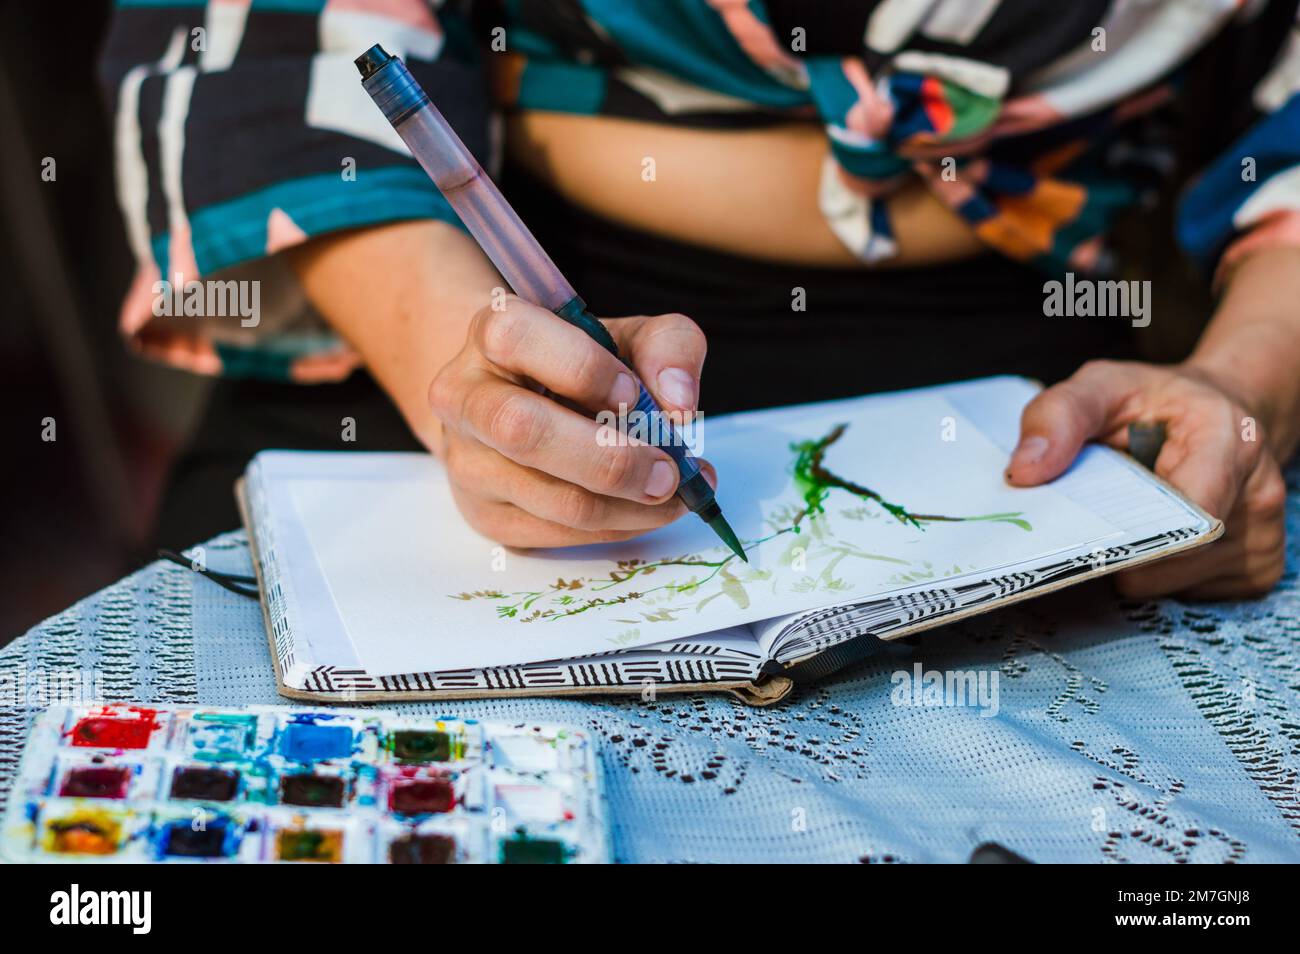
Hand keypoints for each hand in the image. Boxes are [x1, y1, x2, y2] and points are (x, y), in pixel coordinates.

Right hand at [428, 296, 710, 546]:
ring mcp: (468, 460)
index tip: (635, 394)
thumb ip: (668, 347)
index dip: (582, 368)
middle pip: (523, 431)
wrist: (528, 401)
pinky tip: (645, 509)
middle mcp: (464, 395)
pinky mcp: (484, 513)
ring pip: (551, 498)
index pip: (518, 339)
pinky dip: (616, 527)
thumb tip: (679, 404)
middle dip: (611, 460)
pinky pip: (557, 534)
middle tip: (671, 472)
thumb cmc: (584, 365)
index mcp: (493, 329)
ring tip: (676, 493)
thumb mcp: (631, 336)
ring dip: (628, 505)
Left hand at [1006, 360, 1286, 599]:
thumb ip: (1059, 416)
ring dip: (1134, 567)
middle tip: (1086, 528)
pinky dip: (1156, 577)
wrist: (1214, 412)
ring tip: (1121, 524)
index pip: (1187, 515)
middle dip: (1119, 552)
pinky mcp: (1257, 570)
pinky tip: (1149, 540)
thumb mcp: (1102, 386)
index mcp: (1231, 440)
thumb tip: (1023, 471)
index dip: (1128, 534)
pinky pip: (1188, 596)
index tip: (1079, 531)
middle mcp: (1259, 493)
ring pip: (1174, 586)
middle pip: (1175, 561)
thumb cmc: (1154, 402)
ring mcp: (1264, 538)